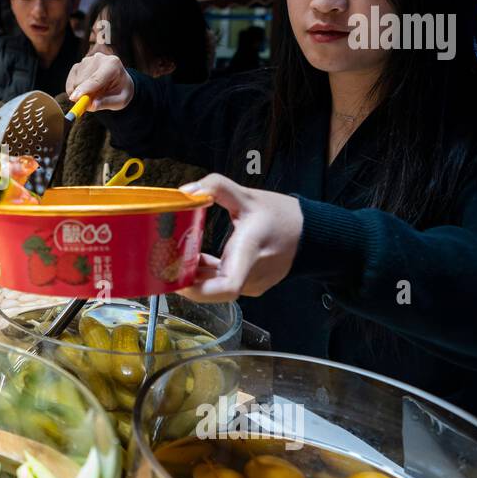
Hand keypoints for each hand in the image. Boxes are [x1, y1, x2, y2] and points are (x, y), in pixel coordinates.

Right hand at [66, 51, 134, 110]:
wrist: (119, 81)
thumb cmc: (121, 91)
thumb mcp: (120, 100)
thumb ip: (107, 103)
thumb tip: (91, 106)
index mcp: (113, 64)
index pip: (96, 78)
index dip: (85, 89)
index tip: (74, 98)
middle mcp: (98, 58)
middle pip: (82, 81)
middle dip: (84, 95)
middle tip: (93, 103)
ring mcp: (86, 60)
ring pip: (76, 83)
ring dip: (82, 93)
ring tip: (95, 93)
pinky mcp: (78, 65)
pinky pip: (70, 83)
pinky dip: (75, 91)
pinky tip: (86, 91)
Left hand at [177, 174, 302, 302]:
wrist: (313, 233)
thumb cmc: (284, 217)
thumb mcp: (248, 196)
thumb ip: (216, 187)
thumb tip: (187, 191)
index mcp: (250, 254)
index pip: (226, 288)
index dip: (197, 290)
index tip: (178, 279)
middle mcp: (251, 275)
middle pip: (213, 290)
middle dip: (186, 279)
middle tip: (163, 264)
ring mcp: (252, 283)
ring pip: (216, 286)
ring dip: (196, 275)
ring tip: (174, 257)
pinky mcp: (252, 283)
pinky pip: (224, 281)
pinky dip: (209, 272)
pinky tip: (197, 258)